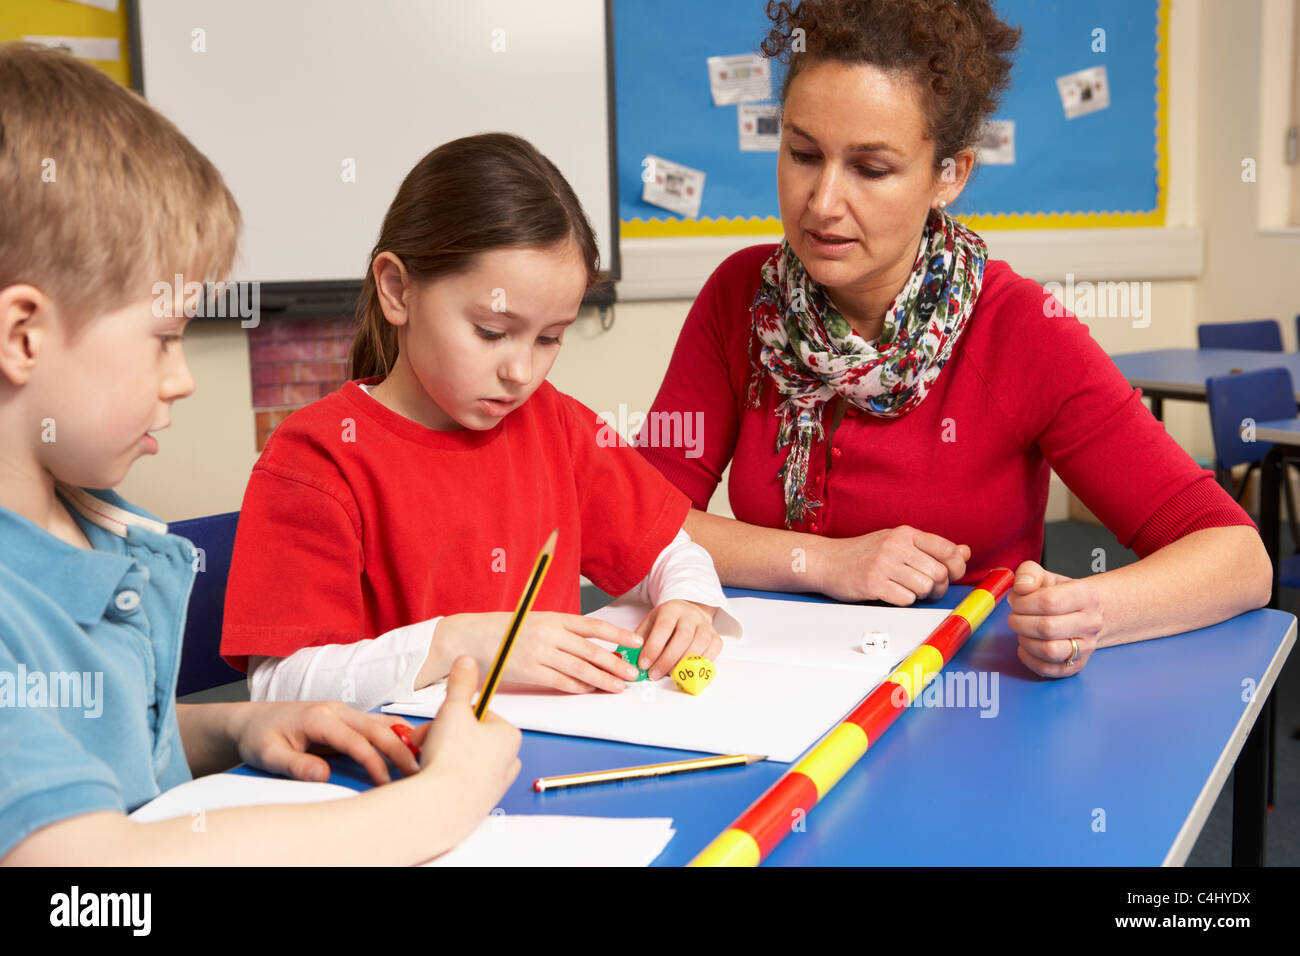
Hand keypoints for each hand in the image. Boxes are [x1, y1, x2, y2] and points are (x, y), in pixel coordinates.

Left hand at [229, 700, 421, 785]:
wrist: (253, 721)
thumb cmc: (260, 737)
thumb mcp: (268, 755)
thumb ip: (295, 765)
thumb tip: (324, 774)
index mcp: (319, 718)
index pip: (356, 740)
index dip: (373, 761)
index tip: (384, 782)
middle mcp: (336, 710)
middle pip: (377, 728)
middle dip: (399, 749)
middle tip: (416, 771)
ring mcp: (343, 711)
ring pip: (382, 723)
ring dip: (403, 739)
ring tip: (422, 758)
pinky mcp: (347, 717)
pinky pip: (377, 724)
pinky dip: (396, 734)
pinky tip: (410, 745)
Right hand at [414, 657, 520, 827]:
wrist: (442, 808)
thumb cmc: (452, 759)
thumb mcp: (454, 709)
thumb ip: (461, 683)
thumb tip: (467, 660)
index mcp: (509, 736)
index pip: (480, 713)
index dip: (454, 714)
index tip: (440, 720)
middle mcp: (509, 761)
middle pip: (472, 736)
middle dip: (444, 735)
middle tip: (424, 740)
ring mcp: (495, 785)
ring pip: (465, 759)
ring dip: (443, 755)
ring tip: (425, 760)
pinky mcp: (480, 803)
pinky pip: (461, 781)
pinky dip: (446, 777)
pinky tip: (432, 779)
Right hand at [443, 611, 642, 693]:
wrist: (470, 636)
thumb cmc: (505, 630)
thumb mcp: (535, 622)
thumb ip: (560, 632)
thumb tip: (591, 646)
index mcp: (552, 618)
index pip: (592, 626)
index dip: (616, 634)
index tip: (635, 641)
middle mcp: (548, 633)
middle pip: (590, 650)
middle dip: (615, 663)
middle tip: (632, 672)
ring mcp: (538, 652)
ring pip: (579, 667)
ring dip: (601, 679)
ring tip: (618, 686)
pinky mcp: (528, 671)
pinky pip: (559, 681)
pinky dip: (577, 687)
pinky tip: (590, 690)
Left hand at [634, 600, 722, 679]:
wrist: (688, 612)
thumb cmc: (666, 622)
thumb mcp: (650, 624)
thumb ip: (640, 640)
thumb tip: (629, 661)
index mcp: (671, 609)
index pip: (664, 627)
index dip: (654, 647)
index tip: (643, 664)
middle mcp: (690, 616)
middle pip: (682, 638)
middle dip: (667, 660)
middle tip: (654, 674)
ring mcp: (705, 626)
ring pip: (699, 646)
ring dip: (683, 665)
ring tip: (669, 676)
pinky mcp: (716, 637)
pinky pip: (713, 652)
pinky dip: (700, 665)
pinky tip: (687, 673)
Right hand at [814, 526, 969, 603]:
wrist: (827, 561)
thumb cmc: (865, 554)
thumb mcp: (898, 543)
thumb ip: (931, 548)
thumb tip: (964, 551)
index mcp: (906, 533)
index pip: (948, 549)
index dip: (956, 567)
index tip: (950, 575)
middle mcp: (896, 545)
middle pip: (939, 573)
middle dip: (938, 587)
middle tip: (926, 589)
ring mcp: (883, 564)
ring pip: (924, 588)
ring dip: (919, 595)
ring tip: (905, 590)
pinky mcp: (873, 583)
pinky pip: (906, 599)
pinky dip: (902, 601)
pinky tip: (891, 594)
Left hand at [1006, 561, 1101, 677]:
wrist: (1082, 613)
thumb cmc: (1059, 595)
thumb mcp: (1045, 576)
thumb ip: (1028, 574)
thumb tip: (1021, 587)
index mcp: (1085, 595)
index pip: (1048, 601)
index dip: (1023, 603)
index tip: (1016, 601)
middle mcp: (1091, 622)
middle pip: (1047, 628)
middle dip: (1020, 622)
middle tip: (1015, 617)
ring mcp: (1086, 646)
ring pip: (1049, 651)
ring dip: (1026, 641)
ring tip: (1022, 631)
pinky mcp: (1077, 665)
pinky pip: (1047, 669)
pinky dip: (1029, 658)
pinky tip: (1026, 646)